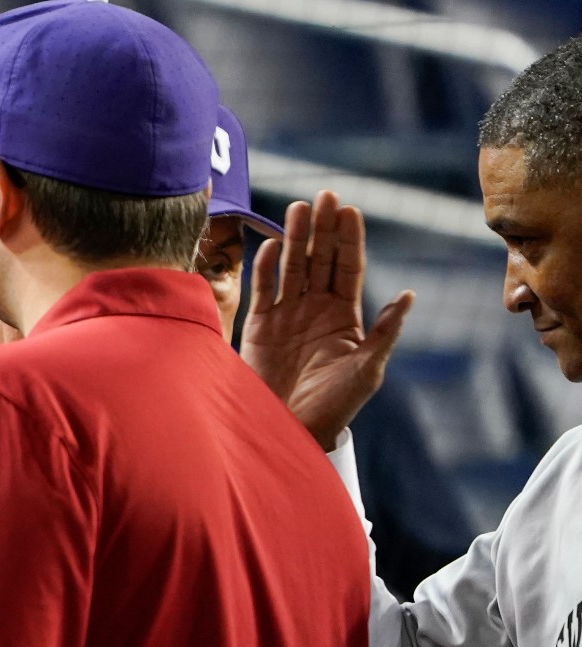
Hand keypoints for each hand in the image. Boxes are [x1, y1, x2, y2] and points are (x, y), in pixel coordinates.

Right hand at [239, 190, 414, 450]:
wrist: (289, 429)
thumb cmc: (333, 406)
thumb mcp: (366, 370)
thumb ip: (385, 331)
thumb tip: (409, 295)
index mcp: (344, 317)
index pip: (348, 268)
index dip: (349, 240)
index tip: (351, 211)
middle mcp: (315, 310)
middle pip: (320, 259)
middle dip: (323, 228)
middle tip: (326, 196)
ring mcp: (285, 316)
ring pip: (292, 267)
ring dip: (296, 237)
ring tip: (300, 208)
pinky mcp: (257, 326)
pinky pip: (263, 289)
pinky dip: (267, 267)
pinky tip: (274, 244)